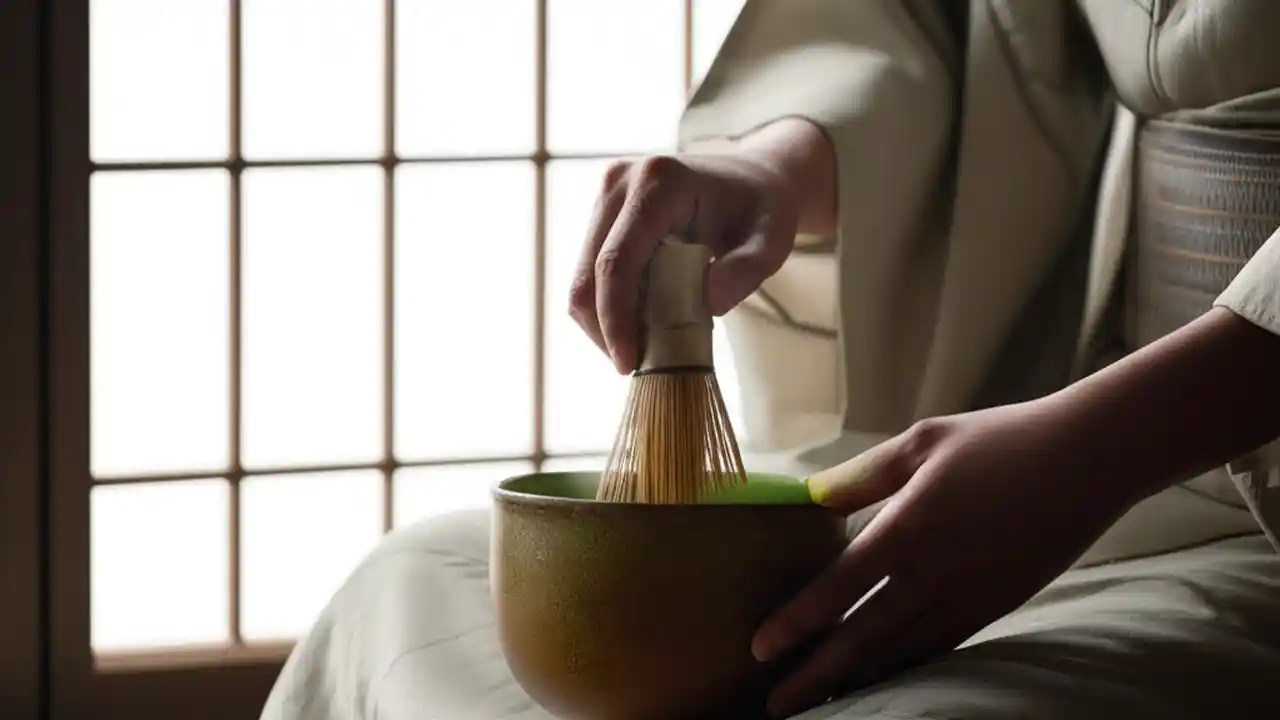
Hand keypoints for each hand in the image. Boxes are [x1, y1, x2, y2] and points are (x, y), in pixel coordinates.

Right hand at [567, 118, 834, 373]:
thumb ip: (747, 270)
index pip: (617, 260)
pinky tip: (640, 324)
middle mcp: (620, 182)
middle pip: (588, 273)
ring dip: (603, 322)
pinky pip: (589, 274)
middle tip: (638, 366)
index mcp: (658, 182)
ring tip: (643, 347)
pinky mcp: (601, 214)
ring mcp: (605, 196)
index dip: (615, 317)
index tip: (628, 363)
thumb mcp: (773, 240)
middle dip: (605, 329)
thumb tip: (707, 304)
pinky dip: (608, 308)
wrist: (749, 180)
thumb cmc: (762, 210)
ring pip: (581, 278)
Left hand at [754, 399, 1141, 717]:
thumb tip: (812, 495)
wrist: (1089, 460)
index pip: (837, 589)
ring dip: (854, 682)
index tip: (761, 648)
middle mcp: (934, 573)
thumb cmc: (999, 440)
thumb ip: (864, 475)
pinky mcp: (995, 606)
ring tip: (817, 702)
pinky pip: (939, 649)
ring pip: (899, 653)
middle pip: (861, 638)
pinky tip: (879, 680)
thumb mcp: (923, 442)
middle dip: (814, 676)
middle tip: (774, 705)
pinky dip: (904, 669)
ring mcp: (968, 596)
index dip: (796, 623)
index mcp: (908, 527)